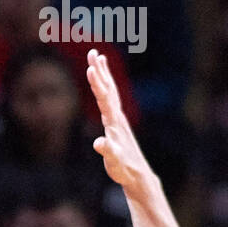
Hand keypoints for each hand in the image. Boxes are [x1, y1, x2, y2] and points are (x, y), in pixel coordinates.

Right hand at [86, 49, 155, 202]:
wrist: (137, 174)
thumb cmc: (124, 170)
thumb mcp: (114, 163)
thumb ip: (108, 151)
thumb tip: (99, 143)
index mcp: (114, 123)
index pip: (104, 98)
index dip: (97, 83)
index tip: (90, 68)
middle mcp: (117, 116)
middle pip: (108, 89)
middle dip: (99, 71)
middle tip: (92, 52)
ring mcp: (118, 118)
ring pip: (110, 91)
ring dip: (103, 74)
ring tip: (97, 57)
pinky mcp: (117, 123)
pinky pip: (110, 99)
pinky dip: (106, 87)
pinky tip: (104, 82)